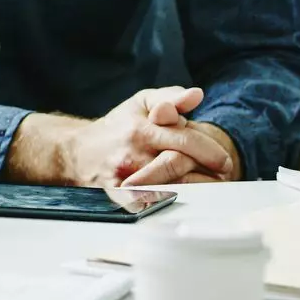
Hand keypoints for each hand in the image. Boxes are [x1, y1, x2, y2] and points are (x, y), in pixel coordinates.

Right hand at [7, 86, 235, 186]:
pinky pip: (147, 205)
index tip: (224, 161)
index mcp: (142, 129)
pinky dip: (167, 204)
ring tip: (208, 188)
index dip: (210, 151)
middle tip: (223, 177)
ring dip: (194, 189)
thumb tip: (198, 94)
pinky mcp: (116, 195)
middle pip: (179, 165)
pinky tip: (181, 200)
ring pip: (168, 188)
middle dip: (207, 173)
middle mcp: (133, 153)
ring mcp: (124, 176)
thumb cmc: (116, 128)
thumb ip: (170, 98)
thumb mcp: (140, 104)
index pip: (185, 139)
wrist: (75, 152)